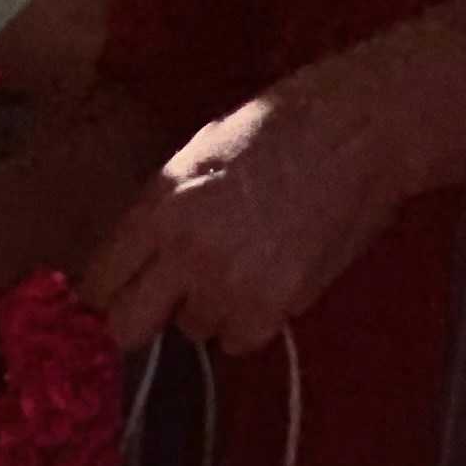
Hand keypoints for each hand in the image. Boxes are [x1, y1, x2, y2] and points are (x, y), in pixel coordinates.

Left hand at [88, 55, 419, 354]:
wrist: (367, 126)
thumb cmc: (287, 126)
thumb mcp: (202, 152)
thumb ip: (159, 212)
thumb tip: (126, 263)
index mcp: (161, 206)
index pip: (98, 283)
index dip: (106, 294)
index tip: (117, 298)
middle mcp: (185, 253)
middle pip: (125, 330)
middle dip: (142, 319)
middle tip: (170, 298)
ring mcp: (228, 286)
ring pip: (192, 330)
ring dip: (212, 307)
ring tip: (251, 256)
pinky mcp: (270, 310)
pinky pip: (239, 339)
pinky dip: (254, 318)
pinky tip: (277, 272)